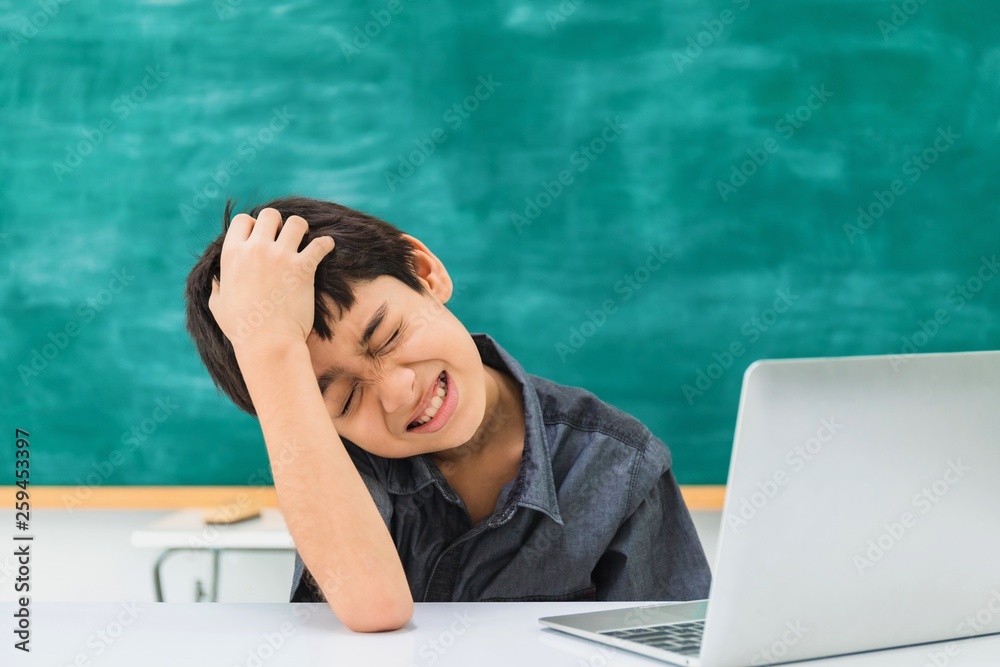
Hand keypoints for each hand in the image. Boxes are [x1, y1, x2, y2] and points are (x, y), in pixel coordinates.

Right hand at [208, 208, 334, 352]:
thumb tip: (217, 279)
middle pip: (271, 215)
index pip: (244, 220)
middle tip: (285, 240)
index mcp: (232, 254)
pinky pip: (320, 244)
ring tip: (304, 242)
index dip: (254, 226)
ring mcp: (280, 256)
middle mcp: (256, 249)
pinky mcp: (302, 268)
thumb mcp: (217, 304)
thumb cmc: (242, 328)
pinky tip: (327, 247)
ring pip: (296, 223)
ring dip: (301, 230)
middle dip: (279, 224)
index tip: (261, 238)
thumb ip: (217, 285)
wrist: (267, 342)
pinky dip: (326, 244)